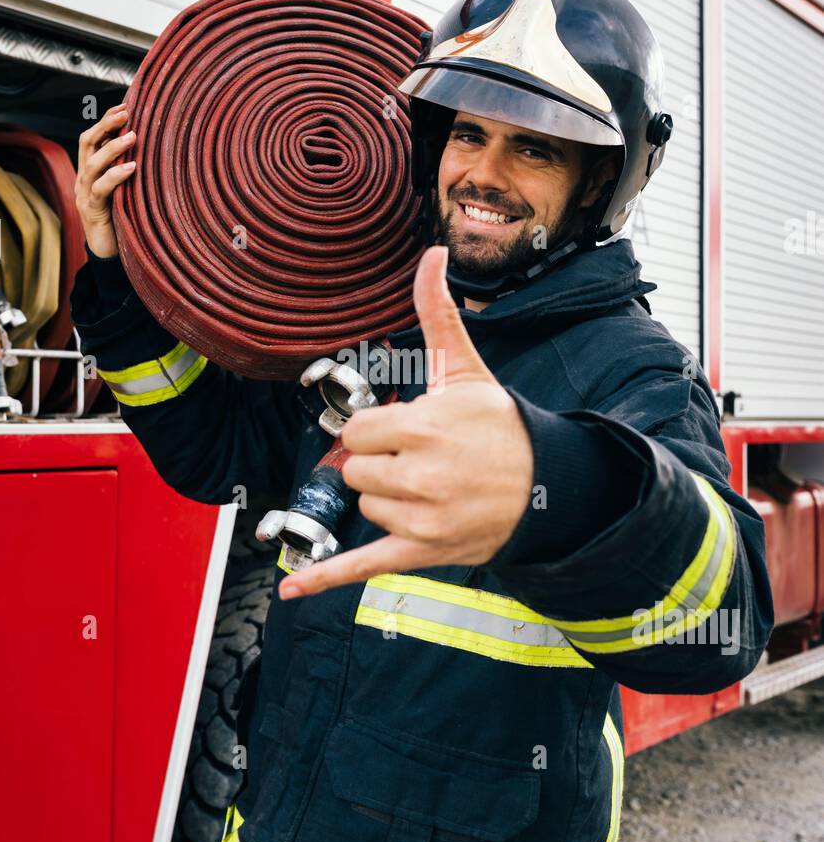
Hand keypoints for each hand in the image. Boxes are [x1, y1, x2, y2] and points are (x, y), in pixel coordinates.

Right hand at [74, 102, 135, 256]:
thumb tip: (154, 148)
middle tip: (126, 112)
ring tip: (133, 135)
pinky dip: (115, 176)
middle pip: (87, 142)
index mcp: (90, 171)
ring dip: (113, 147)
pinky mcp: (93, 212)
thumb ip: (130, 170)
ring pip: (92, 163)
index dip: (105, 119)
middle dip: (105, 124)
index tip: (125, 104)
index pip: (93, 137)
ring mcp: (85, 195)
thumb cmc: (122, 220)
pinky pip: (101, 189)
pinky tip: (132, 168)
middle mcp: (84, 180)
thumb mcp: (127, 190)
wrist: (108, 255)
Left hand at [278, 246, 533, 599]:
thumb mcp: (465, 369)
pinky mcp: (422, 553)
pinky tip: (291, 589)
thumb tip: (429, 253)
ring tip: (430, 491)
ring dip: (387, 499)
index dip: (379, 430)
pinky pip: (362, 567)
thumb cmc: (501, 426)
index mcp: (424, 427)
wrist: (549, 486)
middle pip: (358, 471)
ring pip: (366, 507)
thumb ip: (437, 313)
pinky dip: (324, 579)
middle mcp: (421, 476)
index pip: (361, 432)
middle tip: (421, 462)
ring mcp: (421, 519)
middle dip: (382, 464)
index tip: (407, 431)